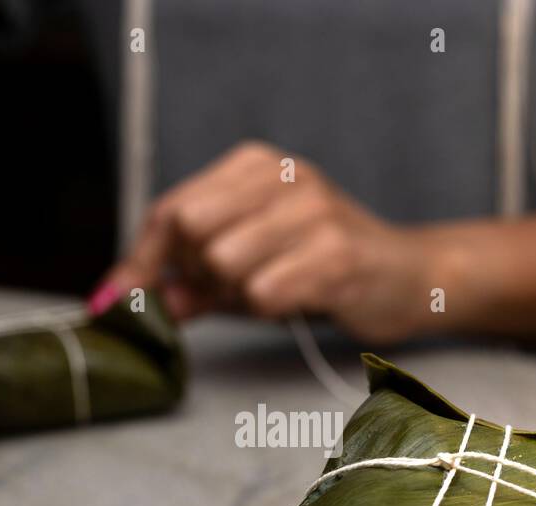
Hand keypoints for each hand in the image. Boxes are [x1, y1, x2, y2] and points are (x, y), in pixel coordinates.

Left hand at [101, 141, 446, 344]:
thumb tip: (124, 301)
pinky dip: (268, 309)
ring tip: (269, 294)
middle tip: (227, 292)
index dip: (143, 260)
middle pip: (189, 229)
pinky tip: (298, 302)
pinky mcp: (337, 254)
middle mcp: (283, 176)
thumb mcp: (249, 267)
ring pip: (223, 263)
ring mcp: (313, 211)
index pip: (171, 208)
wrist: (411, 278)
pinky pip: (263, 292)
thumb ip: (190, 281)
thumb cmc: (322, 271)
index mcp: (256, 166)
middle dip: (196, 275)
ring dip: (234, 295)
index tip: (125, 299)